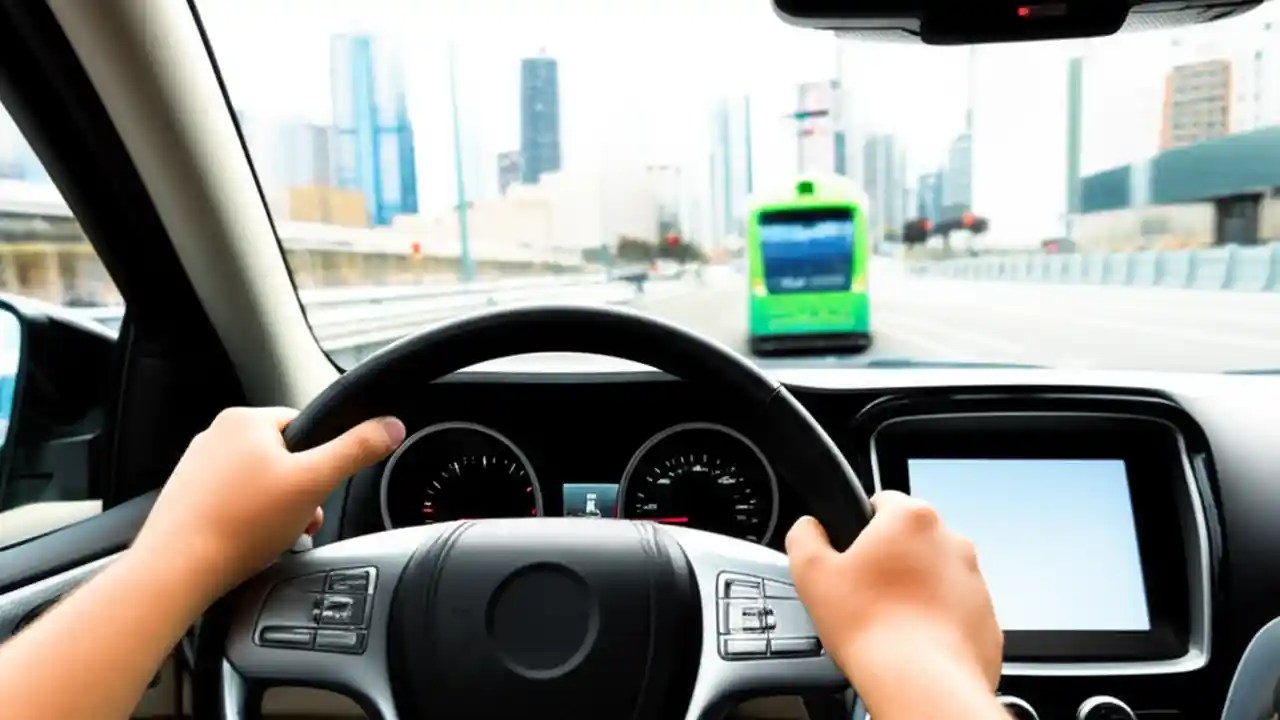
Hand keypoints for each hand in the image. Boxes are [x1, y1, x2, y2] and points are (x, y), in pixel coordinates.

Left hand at [132, 407, 404, 596]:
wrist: (177, 571)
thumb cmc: (240, 525)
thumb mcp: (315, 482)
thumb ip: (357, 449)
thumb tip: (391, 426)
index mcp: (245, 419)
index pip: (305, 428)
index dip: (320, 463)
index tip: (316, 493)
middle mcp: (215, 436)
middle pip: (283, 459)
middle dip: (299, 493)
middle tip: (297, 521)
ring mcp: (196, 468)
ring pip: (258, 484)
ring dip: (275, 510)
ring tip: (271, 538)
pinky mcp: (186, 498)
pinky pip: (232, 503)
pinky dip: (246, 522)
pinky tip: (247, 545)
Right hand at [786, 491, 1001, 701]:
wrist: (920, 682)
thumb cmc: (872, 628)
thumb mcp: (811, 572)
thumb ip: (804, 536)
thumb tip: (808, 528)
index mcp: (911, 518)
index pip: (881, 501)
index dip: (858, 529)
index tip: (849, 557)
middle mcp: (951, 541)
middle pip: (910, 538)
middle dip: (888, 560)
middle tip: (863, 593)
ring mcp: (974, 579)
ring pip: (934, 573)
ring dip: (914, 589)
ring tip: (887, 622)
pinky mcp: (985, 615)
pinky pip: (954, 608)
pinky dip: (935, 619)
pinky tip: (912, 640)